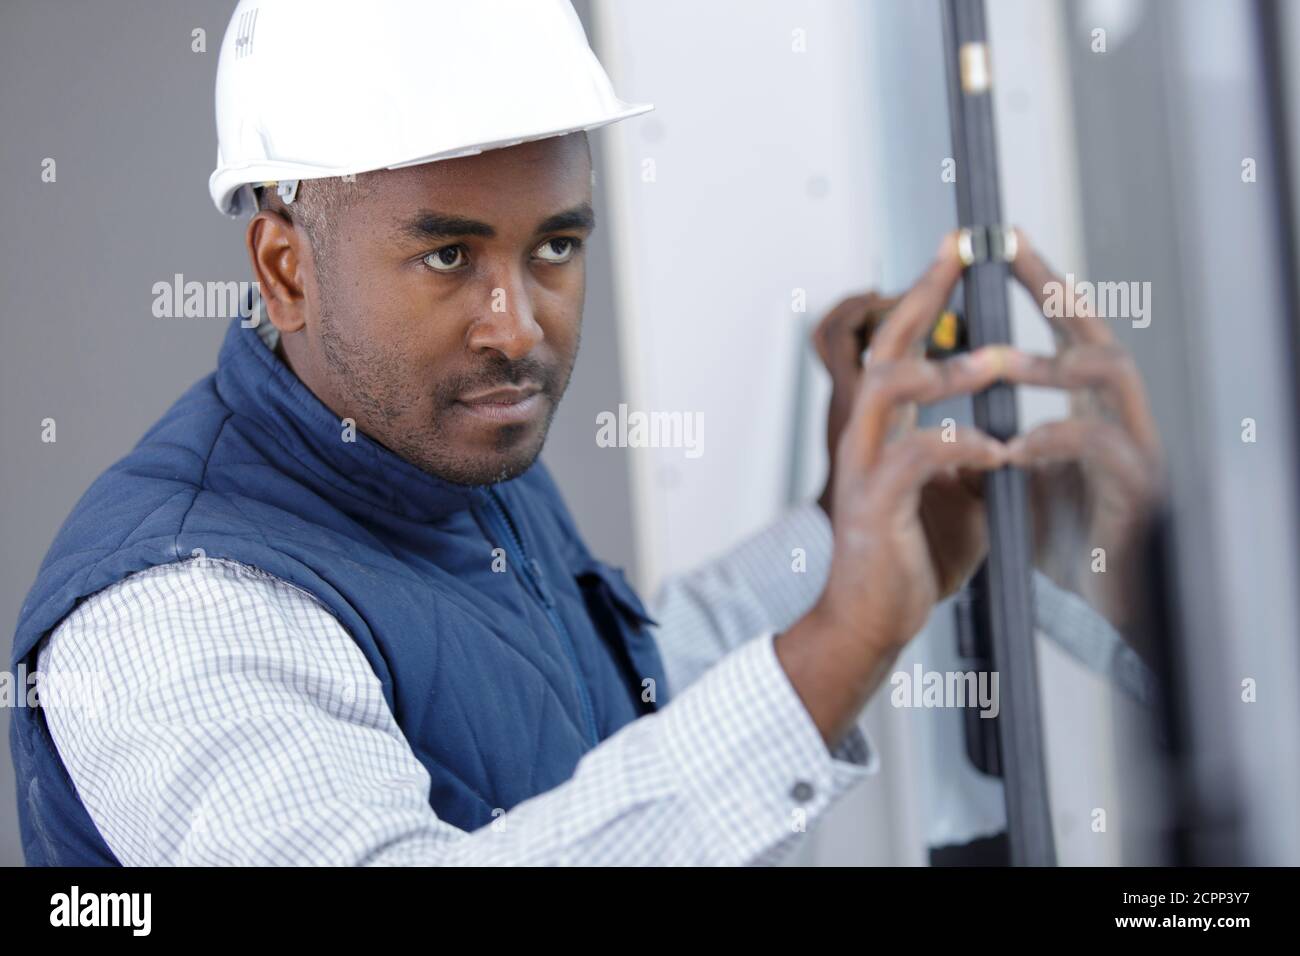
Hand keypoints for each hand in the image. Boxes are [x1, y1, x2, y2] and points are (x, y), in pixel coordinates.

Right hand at [779, 234, 1050, 745]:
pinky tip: (996, 450)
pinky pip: (912, 458)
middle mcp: (865, 437)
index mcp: (884, 430)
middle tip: (959, 252)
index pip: (903, 347)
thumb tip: (1006, 430)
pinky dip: (957, 446)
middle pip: (887, 346)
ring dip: (946, 370)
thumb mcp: (953, 496)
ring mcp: (863, 468)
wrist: (869, 622)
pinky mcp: (872, 505)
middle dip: (925, 296)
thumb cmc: (910, 558)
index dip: (929, 298)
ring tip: (997, 359)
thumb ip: (969, 457)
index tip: (958, 252)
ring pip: (891, 392)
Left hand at [1003, 230, 1165, 635]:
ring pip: (1106, 373)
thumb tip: (943, 411)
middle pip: (1093, 330)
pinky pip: (1100, 444)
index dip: (1035, 285)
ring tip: (998, 362)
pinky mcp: (1135, 490)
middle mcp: (1115, 415)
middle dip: (1051, 288)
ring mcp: (1132, 447)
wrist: (1102, 606)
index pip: (1063, 332)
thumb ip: (994, 439)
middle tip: (1009, 251)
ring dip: (1047, 363)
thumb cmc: (1065, 540)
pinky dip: (1055, 438)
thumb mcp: (1018, 480)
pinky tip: (1017, 446)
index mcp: (1086, 408)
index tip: (997, 244)